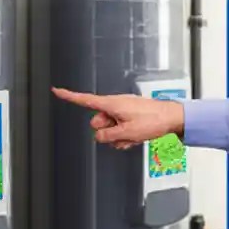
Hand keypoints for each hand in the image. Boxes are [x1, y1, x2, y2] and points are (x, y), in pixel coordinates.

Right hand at [51, 87, 184, 149]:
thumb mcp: (126, 133)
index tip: (56, 90)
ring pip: (110, 130)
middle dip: (106, 133)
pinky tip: (137, 137)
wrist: (172, 117)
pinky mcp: (130, 116)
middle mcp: (115, 105)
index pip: (84, 100)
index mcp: (111, 104)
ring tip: (134, 137)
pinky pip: (120, 130)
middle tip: (123, 135)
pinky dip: (126, 136)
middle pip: (97, 123)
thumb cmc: (152, 120)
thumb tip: (98, 136)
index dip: (69, 96)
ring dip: (119, 137)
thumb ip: (108, 136)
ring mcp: (122, 111)